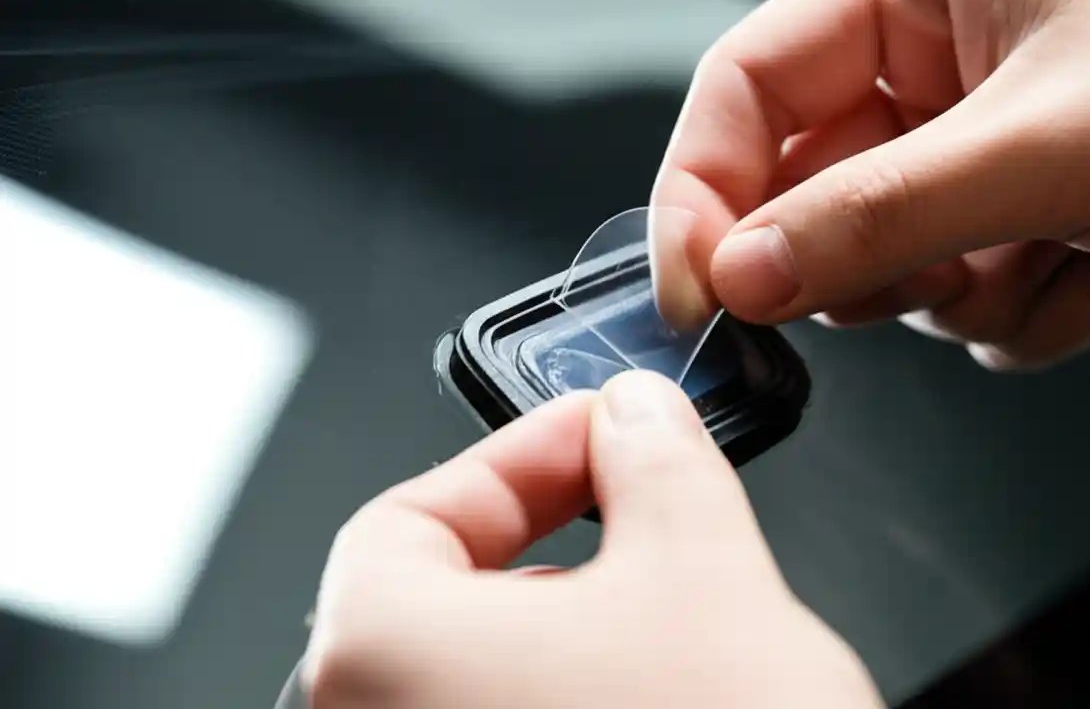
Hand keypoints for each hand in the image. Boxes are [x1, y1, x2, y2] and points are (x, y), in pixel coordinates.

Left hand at [302, 371, 881, 708]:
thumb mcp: (706, 572)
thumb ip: (658, 460)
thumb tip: (636, 415)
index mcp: (378, 658)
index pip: (410, 514)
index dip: (518, 458)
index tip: (602, 437)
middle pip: (448, 601)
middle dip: (562, 548)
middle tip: (652, 519)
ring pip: (489, 684)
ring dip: (582, 635)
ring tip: (679, 633)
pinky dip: (580, 706)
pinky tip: (666, 706)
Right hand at [651, 0, 1089, 369]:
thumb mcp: (1045, 144)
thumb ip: (874, 213)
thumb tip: (743, 271)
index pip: (752, 83)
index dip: (708, 189)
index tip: (703, 287)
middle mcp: (944, 62)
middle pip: (808, 184)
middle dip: (861, 257)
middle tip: (908, 278)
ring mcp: (984, 147)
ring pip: (884, 259)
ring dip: (955, 291)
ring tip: (1042, 260)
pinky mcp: (1029, 219)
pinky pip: (960, 299)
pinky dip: (1017, 313)